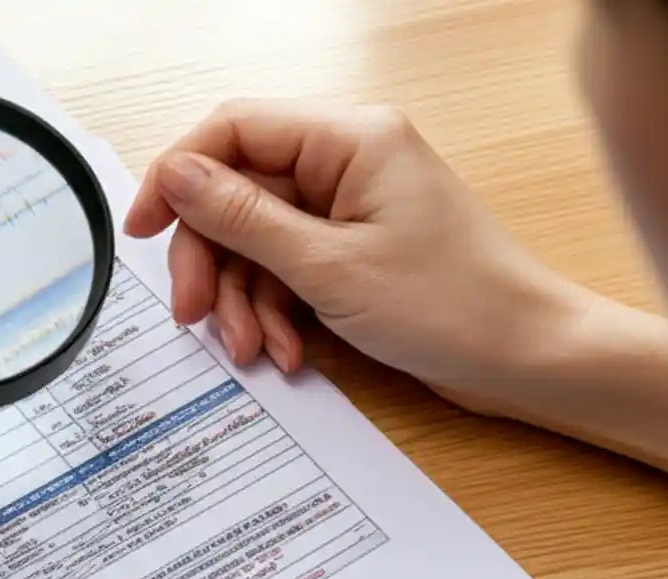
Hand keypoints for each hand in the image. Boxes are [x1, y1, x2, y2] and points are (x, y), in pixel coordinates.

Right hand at [124, 100, 593, 412]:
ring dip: (244, 298)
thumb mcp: (328, 267)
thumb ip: (242, 218)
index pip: (233, 130)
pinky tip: (287, 352)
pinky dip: (276, 310)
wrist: (526, 359)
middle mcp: (346, 159)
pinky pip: (286, 266)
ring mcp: (348, 204)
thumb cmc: (453, 306)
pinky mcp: (351, 246)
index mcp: (348, 138)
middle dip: (212, 260)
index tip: (141, 229)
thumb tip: (175, 176)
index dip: (176, 176)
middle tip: (194, 314)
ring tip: (253, 349)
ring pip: (256, 239)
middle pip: (236, 193)